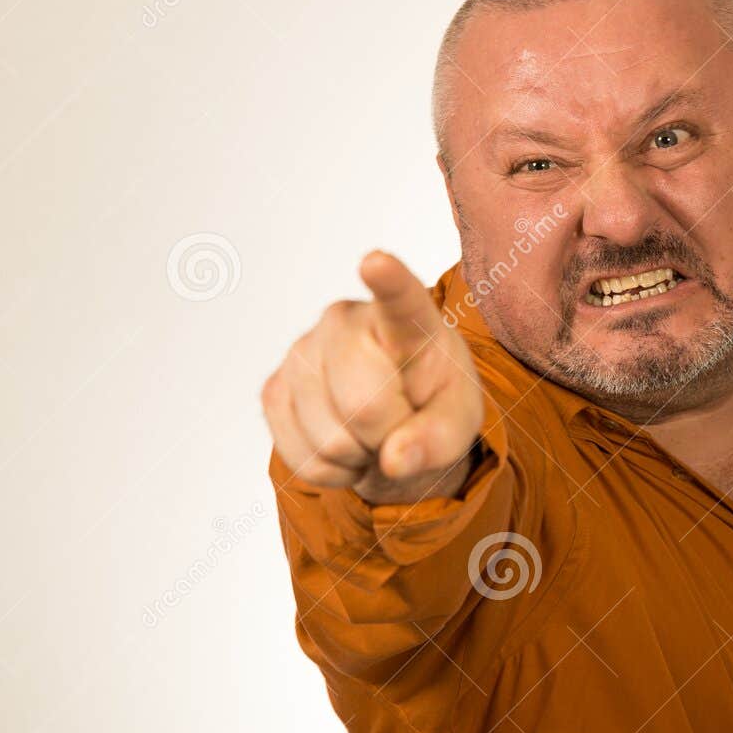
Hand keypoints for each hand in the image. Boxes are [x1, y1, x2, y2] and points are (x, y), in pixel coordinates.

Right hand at [262, 251, 483, 503]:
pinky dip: (331, 470)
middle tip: (400, 427)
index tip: (375, 262)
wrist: (391, 419)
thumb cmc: (431, 402)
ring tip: (372, 432)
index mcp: (405, 319)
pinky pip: (302, 457)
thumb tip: (396, 458)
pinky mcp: (273, 389)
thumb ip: (440, 438)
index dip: (387, 281)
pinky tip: (345, 443)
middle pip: (364, 403)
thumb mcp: (458, 421)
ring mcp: (301, 352)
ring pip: (330, 439)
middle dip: (388, 435)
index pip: (398, 298)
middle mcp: (345, 322)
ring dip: (358, 455)